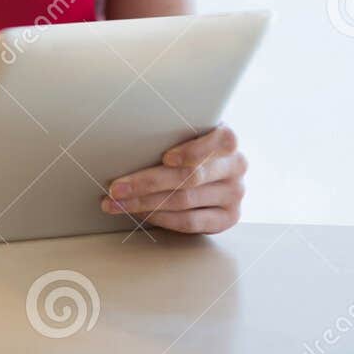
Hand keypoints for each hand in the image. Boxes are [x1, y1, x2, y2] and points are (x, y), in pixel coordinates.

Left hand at [100, 124, 245, 233]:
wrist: (210, 166)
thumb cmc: (189, 144)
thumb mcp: (186, 131)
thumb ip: (171, 132)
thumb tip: (126, 137)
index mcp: (228, 140)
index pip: (219, 143)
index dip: (192, 151)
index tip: (165, 157)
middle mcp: (236, 166)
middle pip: (190, 177)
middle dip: (147, 183)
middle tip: (116, 187)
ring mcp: (234, 194)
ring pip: (185, 201)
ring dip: (145, 204)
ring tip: (118, 203)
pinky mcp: (228, 218)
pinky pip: (190, 222)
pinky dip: (161, 218)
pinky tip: (140, 214)